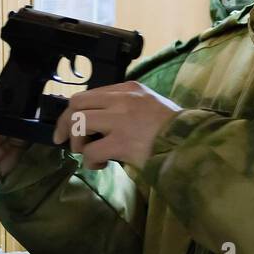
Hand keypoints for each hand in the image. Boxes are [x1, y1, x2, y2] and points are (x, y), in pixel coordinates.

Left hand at [52, 81, 181, 170]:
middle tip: (62, 140)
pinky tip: (100, 165)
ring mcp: (121, 120)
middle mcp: (122, 100)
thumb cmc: (174, 128)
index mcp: (129, 89)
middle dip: (64, 123)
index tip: (69, 124)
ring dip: (77, 142)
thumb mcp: (151, 104)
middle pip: (77, 104)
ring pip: (78, 123)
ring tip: (86, 153)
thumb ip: (127, 106)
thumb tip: (101, 122)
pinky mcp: (121, 142)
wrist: (191, 142)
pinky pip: (91, 150)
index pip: (91, 94)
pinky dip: (90, 160)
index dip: (75, 110)